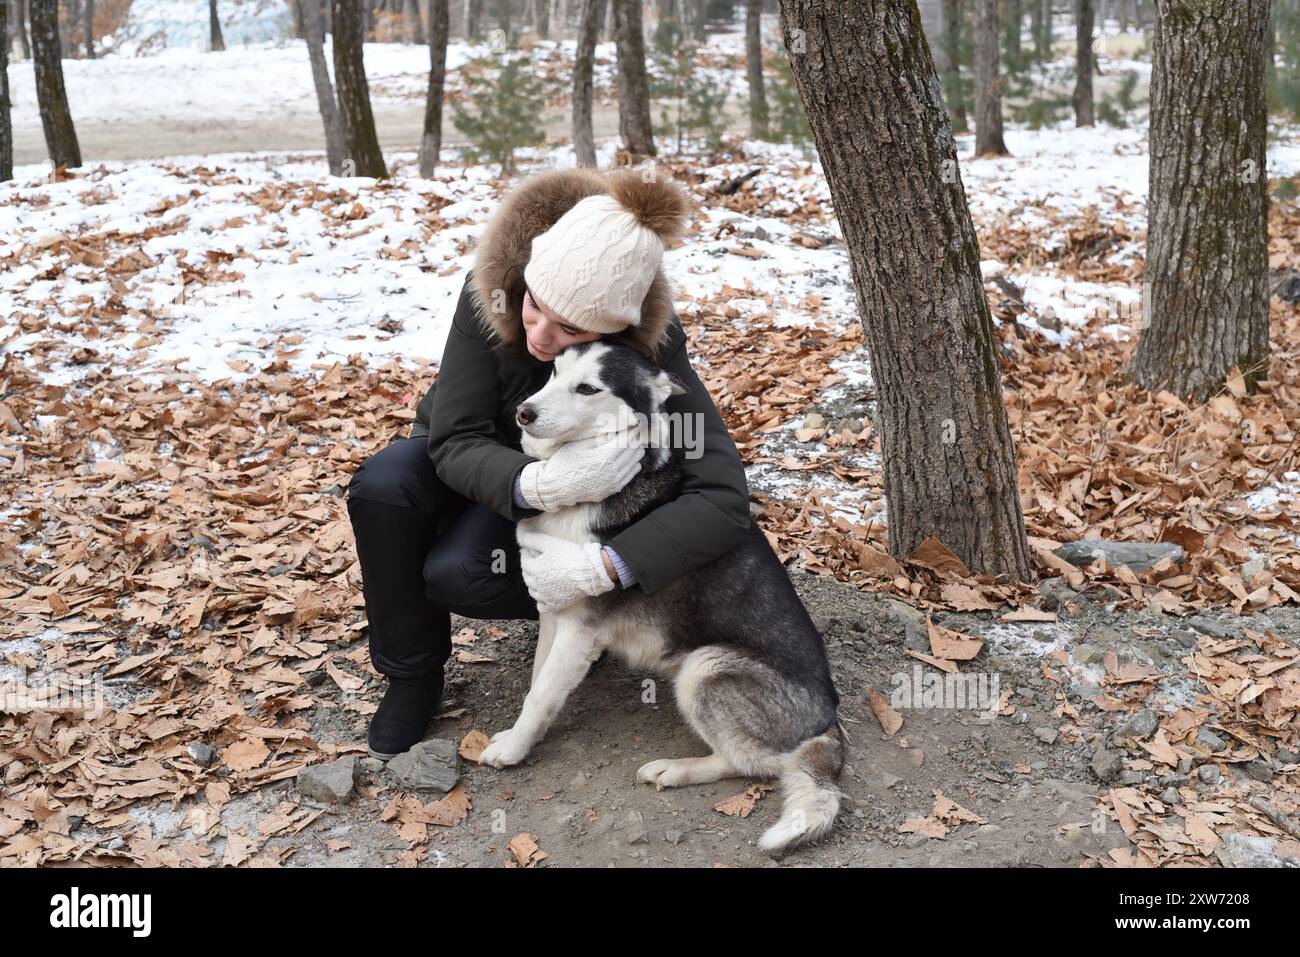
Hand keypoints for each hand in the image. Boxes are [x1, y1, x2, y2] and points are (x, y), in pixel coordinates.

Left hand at [517, 530, 615, 613]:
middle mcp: (537, 584)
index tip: (528, 551)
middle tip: (533, 562)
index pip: (524, 561)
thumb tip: (521, 537)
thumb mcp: (551, 543)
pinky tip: (545, 594)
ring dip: (532, 583)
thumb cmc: (570, 555)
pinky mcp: (555, 604)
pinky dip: (540, 600)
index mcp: (535, 569)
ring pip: (532, 591)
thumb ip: (533, 539)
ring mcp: (546, 596)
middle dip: (528, 568)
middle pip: (526, 576)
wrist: (590, 572)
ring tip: (538, 577)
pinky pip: (541, 605)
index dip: (525, 554)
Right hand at [518, 437, 643, 510]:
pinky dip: (633, 466)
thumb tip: (616, 429)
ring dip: (636, 453)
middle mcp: (612, 471)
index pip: (627, 441)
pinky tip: (632, 460)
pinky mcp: (611, 491)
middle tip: (636, 432)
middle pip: (634, 452)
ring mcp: (613, 483)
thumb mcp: (579, 445)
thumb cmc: (564, 463)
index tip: (635, 424)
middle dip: (636, 440)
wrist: (555, 487)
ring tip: (635, 443)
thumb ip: (599, 438)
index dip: (632, 431)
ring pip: (635, 464)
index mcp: (604, 457)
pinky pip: (629, 476)